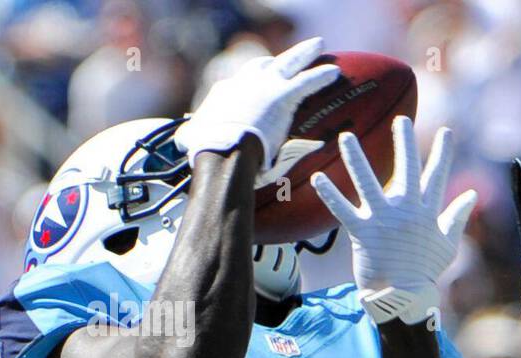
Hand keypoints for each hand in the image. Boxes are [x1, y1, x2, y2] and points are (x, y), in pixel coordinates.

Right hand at [175, 37, 338, 169]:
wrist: (222, 148)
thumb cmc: (207, 149)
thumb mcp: (193, 138)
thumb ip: (191, 135)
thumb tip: (184, 140)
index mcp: (225, 93)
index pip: (241, 82)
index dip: (252, 81)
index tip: (259, 82)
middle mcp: (244, 83)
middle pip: (265, 63)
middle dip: (279, 58)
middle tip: (291, 54)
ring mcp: (264, 87)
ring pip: (289, 63)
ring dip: (305, 53)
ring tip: (319, 45)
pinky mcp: (283, 96)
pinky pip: (307, 81)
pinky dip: (321, 76)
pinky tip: (335, 72)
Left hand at [312, 117, 476, 325]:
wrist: (404, 297)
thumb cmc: (425, 272)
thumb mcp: (447, 244)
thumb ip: (457, 217)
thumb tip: (471, 195)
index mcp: (426, 212)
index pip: (436, 176)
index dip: (442, 153)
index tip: (447, 132)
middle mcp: (406, 210)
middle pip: (406, 169)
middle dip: (404, 142)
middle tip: (401, 119)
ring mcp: (383, 220)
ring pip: (368, 182)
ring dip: (356, 158)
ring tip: (346, 136)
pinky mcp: (362, 232)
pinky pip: (343, 209)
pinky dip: (330, 194)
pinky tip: (319, 177)